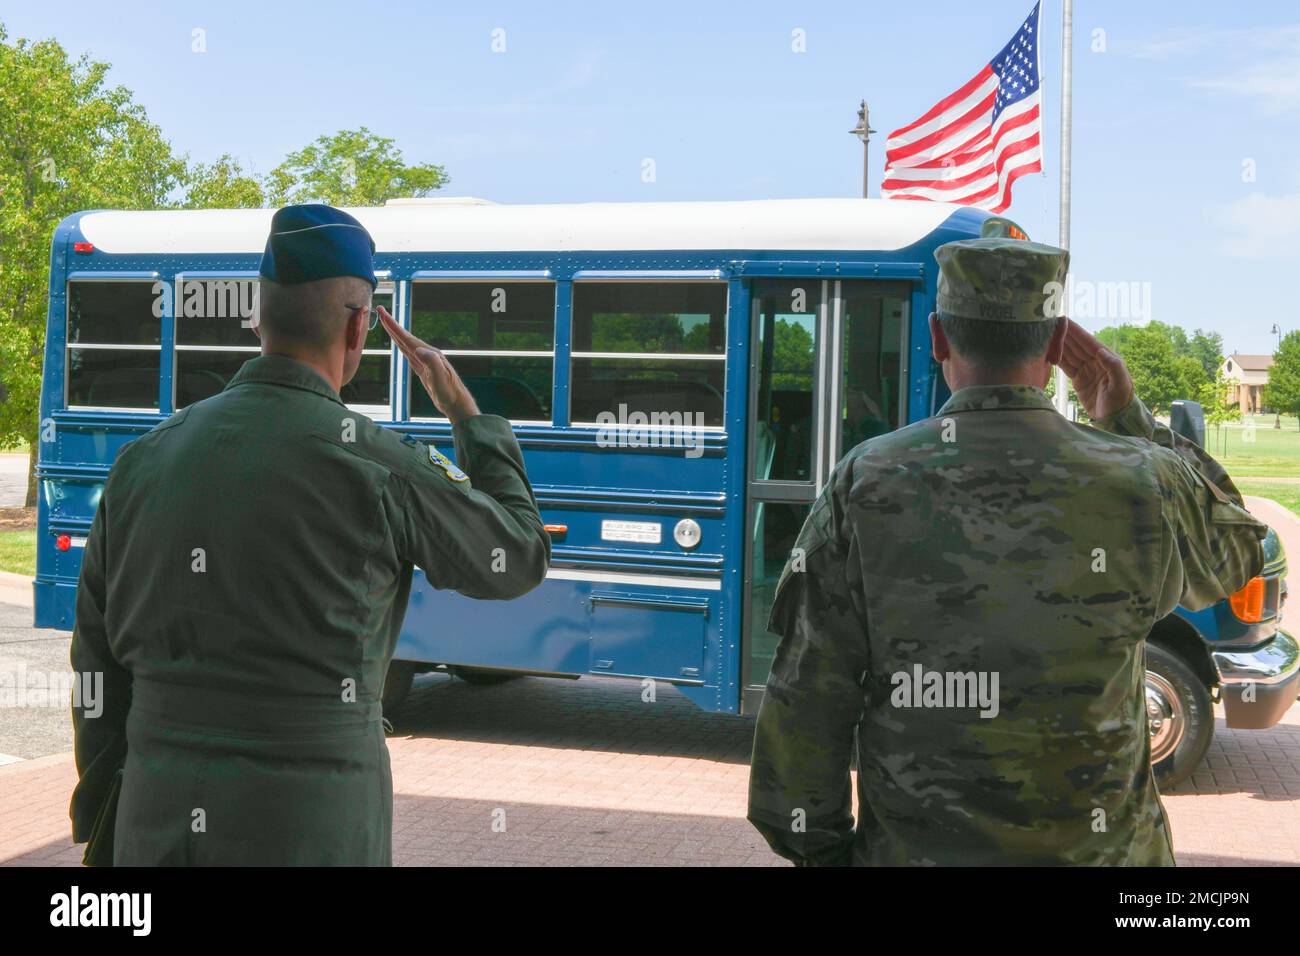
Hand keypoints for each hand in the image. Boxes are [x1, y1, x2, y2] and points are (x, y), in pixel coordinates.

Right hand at [377, 306, 480, 422]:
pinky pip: (409, 354)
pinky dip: (401, 347)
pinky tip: (399, 344)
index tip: (383, 313)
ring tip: (386, 323)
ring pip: (406, 344)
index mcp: (429, 354)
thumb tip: (418, 349)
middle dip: (392, 324)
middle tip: (381, 310)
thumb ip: (431, 362)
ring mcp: (425, 361)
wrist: (456, 403)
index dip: (394, 326)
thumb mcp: (440, 377)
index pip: (407, 337)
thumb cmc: (449, 392)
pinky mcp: (423, 369)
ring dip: (395, 334)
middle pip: (405, 337)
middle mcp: (427, 354)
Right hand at [1057, 319, 1134, 420]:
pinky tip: (1047, 352)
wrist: (1116, 419)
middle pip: (1076, 345)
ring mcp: (1086, 369)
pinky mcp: (1079, 379)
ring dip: (1058, 344)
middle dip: (1063, 334)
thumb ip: (1114, 366)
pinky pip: (1066, 365)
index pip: (1087, 341)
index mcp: (1106, 358)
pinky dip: (1057, 358)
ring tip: (1044, 335)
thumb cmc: (1121, 401)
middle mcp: (1095, 361)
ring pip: (1069, 353)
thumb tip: (1100, 350)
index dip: (1075, 331)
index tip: (1063, 320)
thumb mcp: (1121, 384)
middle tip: (1047, 324)